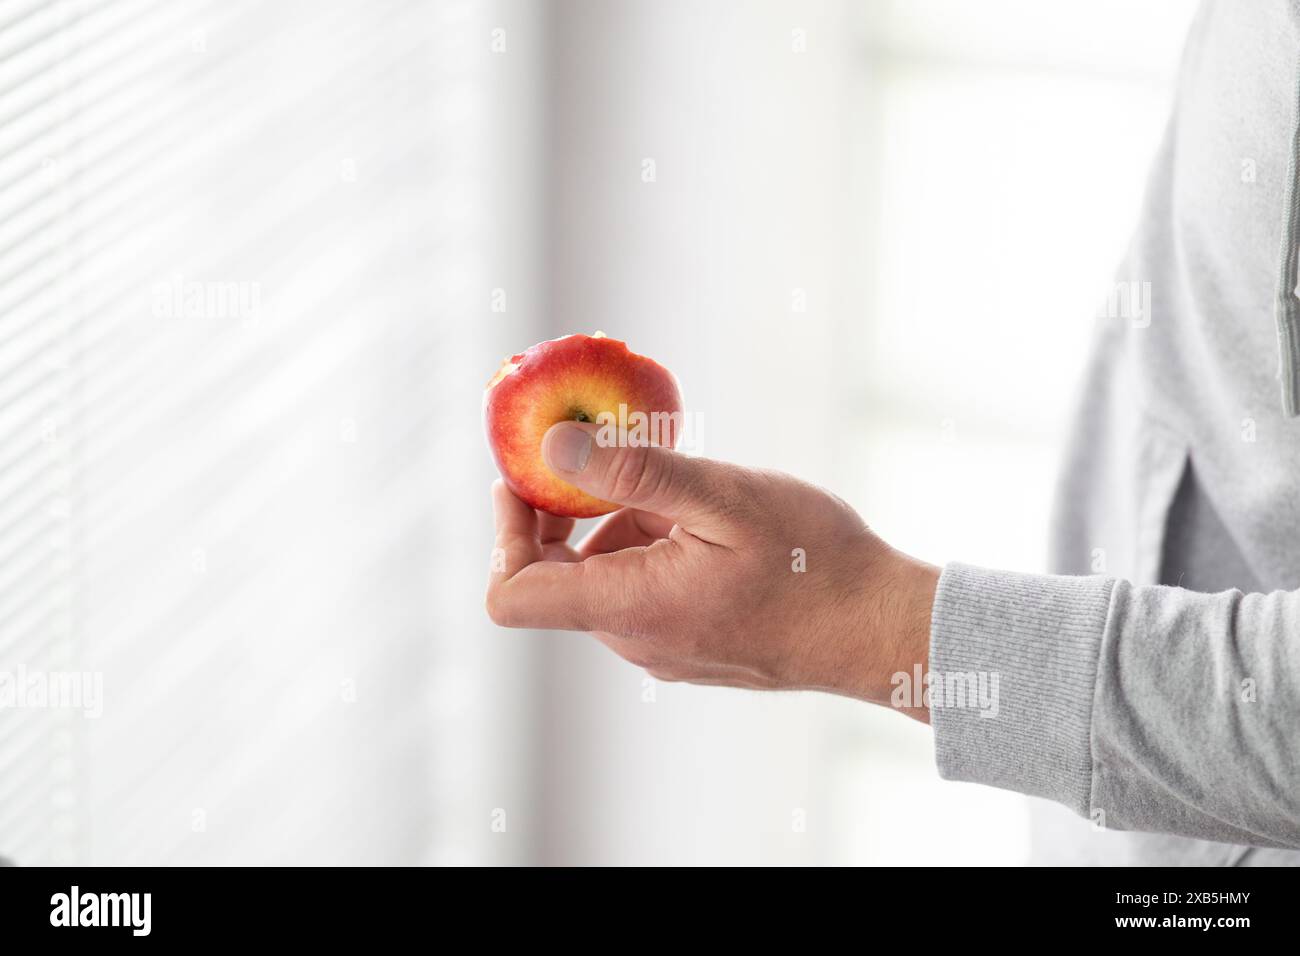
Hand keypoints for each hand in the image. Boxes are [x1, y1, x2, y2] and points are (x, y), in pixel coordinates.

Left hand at [486, 421, 938, 718]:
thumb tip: (553, 445)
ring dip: (626, 524)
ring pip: (607, 576)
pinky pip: (644, 591)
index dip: (505, 531)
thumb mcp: (723, 498)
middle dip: (576, 508)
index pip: (511, 593)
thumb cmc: (815, 564)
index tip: (531, 476)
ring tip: (693, 494)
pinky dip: (657, 547)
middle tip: (618, 449)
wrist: (882, 631)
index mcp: (629, 608)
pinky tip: (714, 525)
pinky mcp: (688, 645)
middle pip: (559, 575)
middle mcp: (634, 641)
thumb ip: (632, 473)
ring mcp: (662, 649)